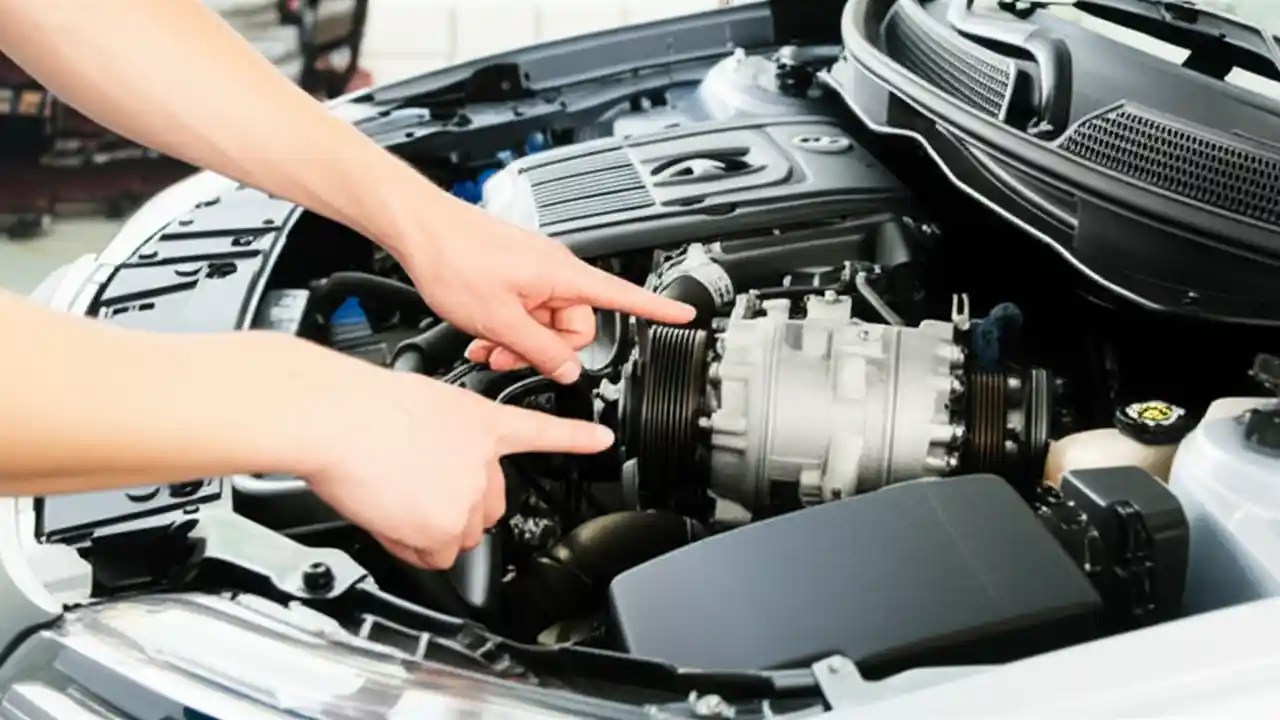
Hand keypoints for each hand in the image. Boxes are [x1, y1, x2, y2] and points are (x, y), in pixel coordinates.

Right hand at [299, 351, 613, 568]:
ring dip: (427, 528)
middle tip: (412, 486)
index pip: (541, 431)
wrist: (339, 419)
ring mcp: (469, 498)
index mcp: (483, 423)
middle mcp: (485, 463)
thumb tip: (434, 472)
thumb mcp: (421, 407)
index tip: (603, 440)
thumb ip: (446, 441)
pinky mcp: (445, 529)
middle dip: (455, 508)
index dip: (577, 438)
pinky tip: (390, 514)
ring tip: (393, 494)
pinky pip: (431, 556)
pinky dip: (409, 546)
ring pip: (454, 536)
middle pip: (485, 507)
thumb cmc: (363, 407)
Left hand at [392, 201, 693, 382]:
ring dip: (520, 343)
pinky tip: (482, 335)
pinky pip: (525, 310)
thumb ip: (540, 350)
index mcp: (563, 276)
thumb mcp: (500, 320)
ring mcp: (533, 272)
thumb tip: (569, 370)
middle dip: (546, 350)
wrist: (420, 230)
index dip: (657, 309)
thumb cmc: (455, 258)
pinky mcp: (513, 274)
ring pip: (545, 323)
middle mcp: (554, 271)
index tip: (685, 315)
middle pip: (575, 326)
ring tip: (487, 347)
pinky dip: (507, 328)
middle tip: (510, 356)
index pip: (624, 296)